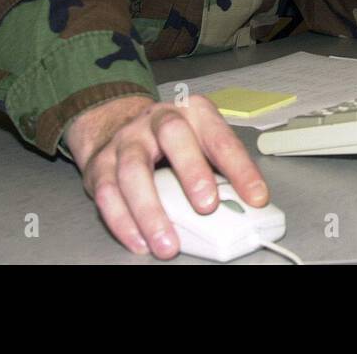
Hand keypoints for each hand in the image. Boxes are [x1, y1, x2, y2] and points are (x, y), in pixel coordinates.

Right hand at [64, 94, 268, 258]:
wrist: (117, 124)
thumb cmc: (173, 141)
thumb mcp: (201, 143)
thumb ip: (220, 170)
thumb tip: (244, 207)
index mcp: (193, 112)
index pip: (220, 138)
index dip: (240, 168)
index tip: (256, 198)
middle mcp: (158, 119)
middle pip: (174, 136)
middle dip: (192, 172)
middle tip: (207, 207)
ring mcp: (126, 140)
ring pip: (134, 171)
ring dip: (151, 211)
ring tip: (168, 244)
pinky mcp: (99, 163)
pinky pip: (107, 193)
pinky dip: (123, 222)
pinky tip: (140, 243)